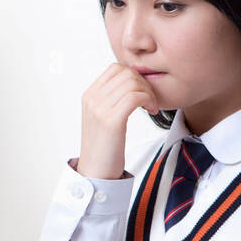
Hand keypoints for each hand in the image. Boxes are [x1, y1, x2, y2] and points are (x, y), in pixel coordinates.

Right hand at [76, 63, 159, 179]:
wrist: (95, 172)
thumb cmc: (104, 147)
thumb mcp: (102, 117)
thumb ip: (112, 99)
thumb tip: (133, 82)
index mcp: (89, 95)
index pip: (116, 68)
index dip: (135, 76)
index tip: (142, 93)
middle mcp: (92, 99)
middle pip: (126, 73)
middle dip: (144, 83)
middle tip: (150, 101)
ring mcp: (100, 109)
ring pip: (133, 83)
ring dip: (148, 93)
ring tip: (151, 107)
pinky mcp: (111, 121)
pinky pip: (135, 97)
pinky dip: (148, 101)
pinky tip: (151, 111)